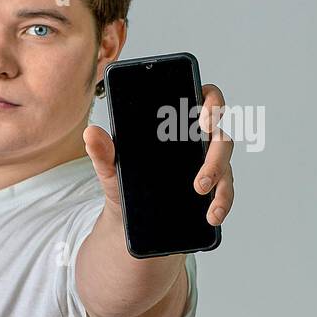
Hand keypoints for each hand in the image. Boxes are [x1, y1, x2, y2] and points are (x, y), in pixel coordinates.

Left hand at [82, 82, 235, 226]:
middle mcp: (199, 142)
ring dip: (220, 184)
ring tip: (202, 197)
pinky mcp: (212, 191)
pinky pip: (225, 194)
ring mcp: (209, 166)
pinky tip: (212, 215)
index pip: (203, 100)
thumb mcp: (111, 168)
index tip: (205, 118)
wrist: (126, 216)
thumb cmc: (124, 181)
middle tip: (199, 180)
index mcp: (177, 126)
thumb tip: (90, 133)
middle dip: (214, 158)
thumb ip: (103, 152)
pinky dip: (221, 204)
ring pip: (226, 168)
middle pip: (220, 138)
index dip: (212, 101)